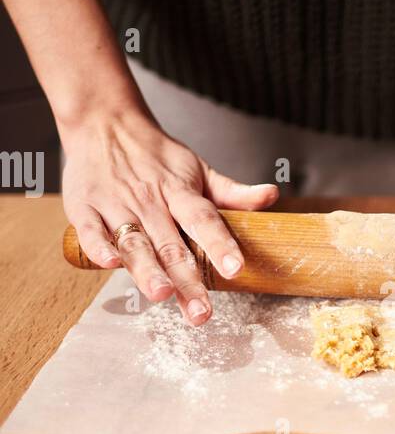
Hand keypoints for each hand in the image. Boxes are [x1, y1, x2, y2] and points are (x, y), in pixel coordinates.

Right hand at [62, 105, 278, 324]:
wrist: (104, 122)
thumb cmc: (155, 155)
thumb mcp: (198, 168)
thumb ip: (233, 191)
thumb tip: (271, 196)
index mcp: (179, 191)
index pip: (203, 219)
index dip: (220, 244)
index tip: (235, 269)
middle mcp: (149, 200)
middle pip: (171, 244)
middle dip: (187, 279)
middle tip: (201, 311)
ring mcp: (115, 204)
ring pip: (134, 242)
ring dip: (147, 269)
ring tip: (161, 294)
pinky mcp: (84, 207)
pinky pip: (90, 230)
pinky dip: (98, 246)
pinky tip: (110, 264)